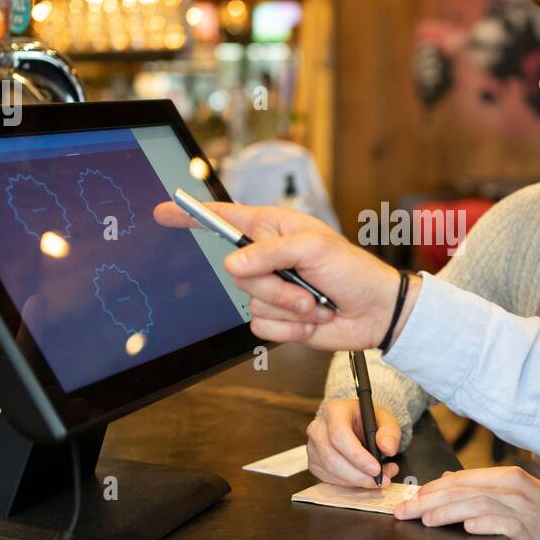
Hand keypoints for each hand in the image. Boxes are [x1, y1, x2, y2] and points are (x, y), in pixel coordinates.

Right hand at [154, 200, 419, 351]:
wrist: (376, 312)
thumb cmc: (352, 270)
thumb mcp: (315, 248)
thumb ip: (270, 252)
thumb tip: (232, 263)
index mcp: (274, 229)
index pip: (224, 219)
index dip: (192, 216)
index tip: (164, 211)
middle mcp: (267, 258)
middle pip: (237, 272)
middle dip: (274, 286)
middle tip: (307, 287)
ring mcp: (271, 290)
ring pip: (251, 303)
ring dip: (289, 309)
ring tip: (316, 303)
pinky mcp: (277, 318)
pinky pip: (262, 328)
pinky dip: (291, 328)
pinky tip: (312, 319)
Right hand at [307, 399, 401, 486]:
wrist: (354, 424)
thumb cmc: (367, 421)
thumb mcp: (384, 420)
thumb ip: (390, 432)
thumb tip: (388, 448)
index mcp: (334, 410)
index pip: (339, 435)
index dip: (357, 455)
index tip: (376, 468)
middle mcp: (318, 428)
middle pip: (332, 457)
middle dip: (359, 474)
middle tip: (381, 479)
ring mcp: (313, 446)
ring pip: (330, 470)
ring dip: (357, 480)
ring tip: (379, 478)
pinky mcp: (313, 463)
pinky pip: (329, 478)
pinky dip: (349, 483)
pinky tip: (364, 477)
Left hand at [393, 467, 539, 539]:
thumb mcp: (514, 498)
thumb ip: (481, 489)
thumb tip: (445, 481)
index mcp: (509, 478)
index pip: (462, 479)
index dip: (432, 488)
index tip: (408, 498)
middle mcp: (516, 489)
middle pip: (465, 490)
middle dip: (430, 500)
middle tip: (405, 510)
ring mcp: (524, 510)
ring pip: (479, 504)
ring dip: (450, 511)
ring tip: (427, 519)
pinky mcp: (531, 533)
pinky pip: (505, 524)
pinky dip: (485, 524)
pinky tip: (467, 528)